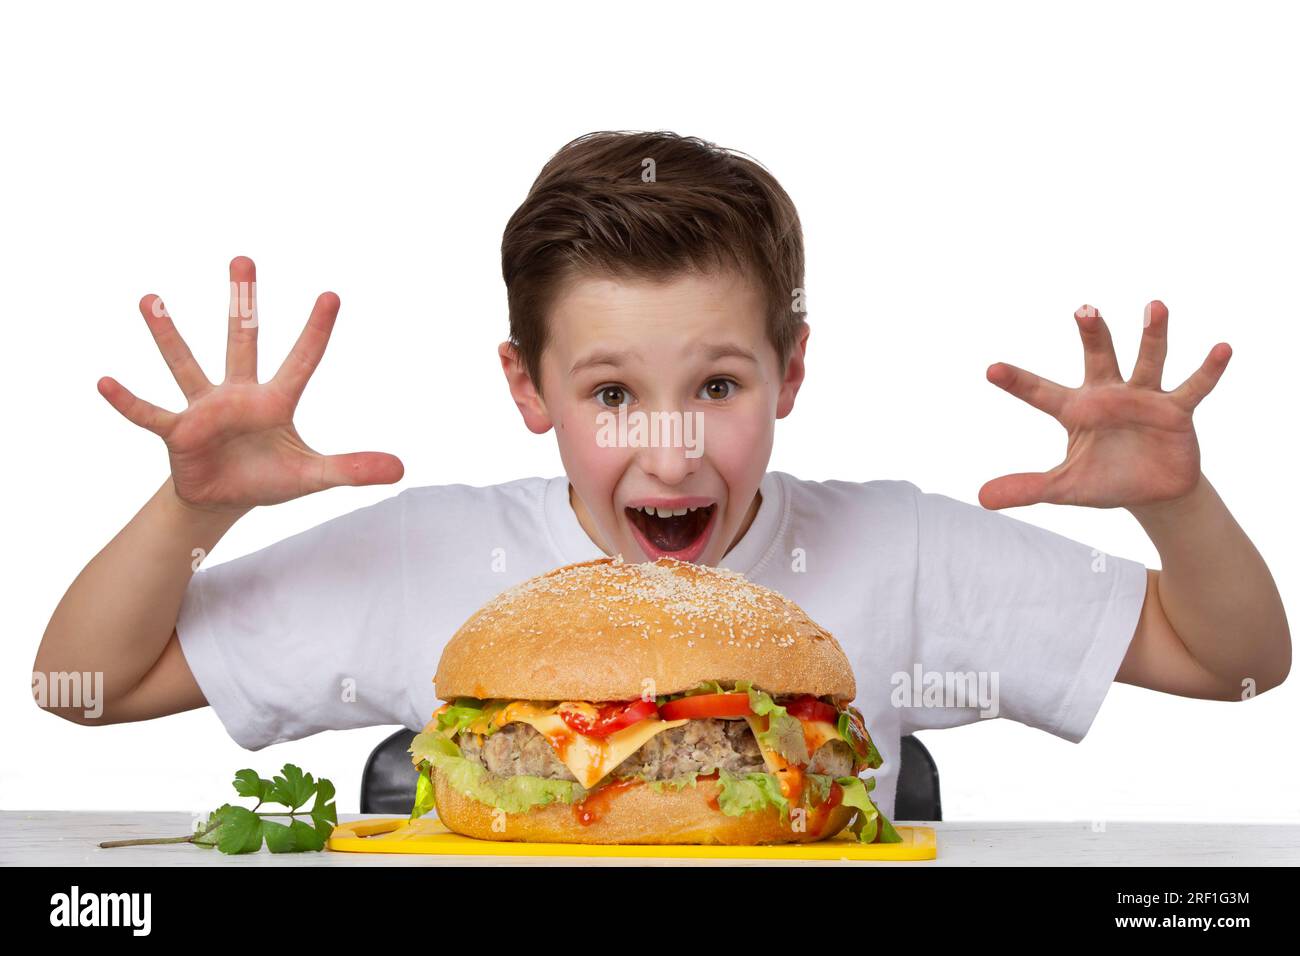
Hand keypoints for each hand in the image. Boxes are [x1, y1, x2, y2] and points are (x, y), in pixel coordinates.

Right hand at [98, 256, 403, 512]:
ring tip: (150, 299)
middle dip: (243, 302)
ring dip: (169, 334)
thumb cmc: (269, 478)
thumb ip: (353, 469)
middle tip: (244, 258)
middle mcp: (239, 394)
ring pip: (187, 364)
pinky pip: (149, 412)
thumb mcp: (313, 477)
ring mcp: (204, 409)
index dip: (317, 331)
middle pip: (243, 339)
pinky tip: (103, 381)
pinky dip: (128, 402)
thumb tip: (402, 469)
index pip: (303, 360)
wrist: (224, 498)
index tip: (332, 295)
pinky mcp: (177, 431)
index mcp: (276, 401)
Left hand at [978, 301, 1229, 510]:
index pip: (1040, 392)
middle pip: (1098, 357)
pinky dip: (1208, 370)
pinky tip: (1222, 349)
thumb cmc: (1104, 480)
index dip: (1017, 382)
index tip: (990, 369)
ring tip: (1155, 306)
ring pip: (1148, 360)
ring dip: (1152, 335)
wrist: (1153, 492)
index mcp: (1076, 410)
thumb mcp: (1063, 488)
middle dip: (1092, 333)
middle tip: (1084, 308)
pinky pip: (1194, 387)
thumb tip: (981, 498)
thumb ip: (1026, 487)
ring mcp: (1145, 398)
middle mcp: (1110, 395)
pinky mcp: (1177, 411)